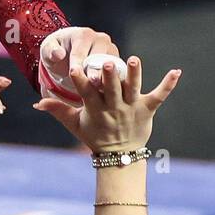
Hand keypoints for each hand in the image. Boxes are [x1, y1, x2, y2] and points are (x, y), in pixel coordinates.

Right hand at [34, 56, 179, 151]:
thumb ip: (57, 110)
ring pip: (133, 89)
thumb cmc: (94, 135)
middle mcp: (114, 107)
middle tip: (108, 62)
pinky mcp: (147, 109)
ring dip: (135, 74)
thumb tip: (37, 103)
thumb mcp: (74, 123)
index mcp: (95, 110)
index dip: (80, 81)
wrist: (119, 154)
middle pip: (112, 90)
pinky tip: (176, 72)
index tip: (74, 69)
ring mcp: (132, 108)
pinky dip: (168, 84)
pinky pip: (159, 96)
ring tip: (134, 59)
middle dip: (110, 76)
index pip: (86, 93)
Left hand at [40, 27, 119, 88]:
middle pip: (98, 59)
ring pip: (110, 66)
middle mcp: (100, 39)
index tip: (74, 74)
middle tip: (92, 84)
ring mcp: (110, 49)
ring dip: (105, 78)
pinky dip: (111, 81)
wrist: (66, 49)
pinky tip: (104, 91)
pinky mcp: (116, 60)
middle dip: (94, 73)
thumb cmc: (57, 49)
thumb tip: (58, 54)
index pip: (80, 53)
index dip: (77, 65)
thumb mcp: (48, 49)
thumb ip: (50, 51)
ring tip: (99, 90)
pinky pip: (117, 72)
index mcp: (83, 34)